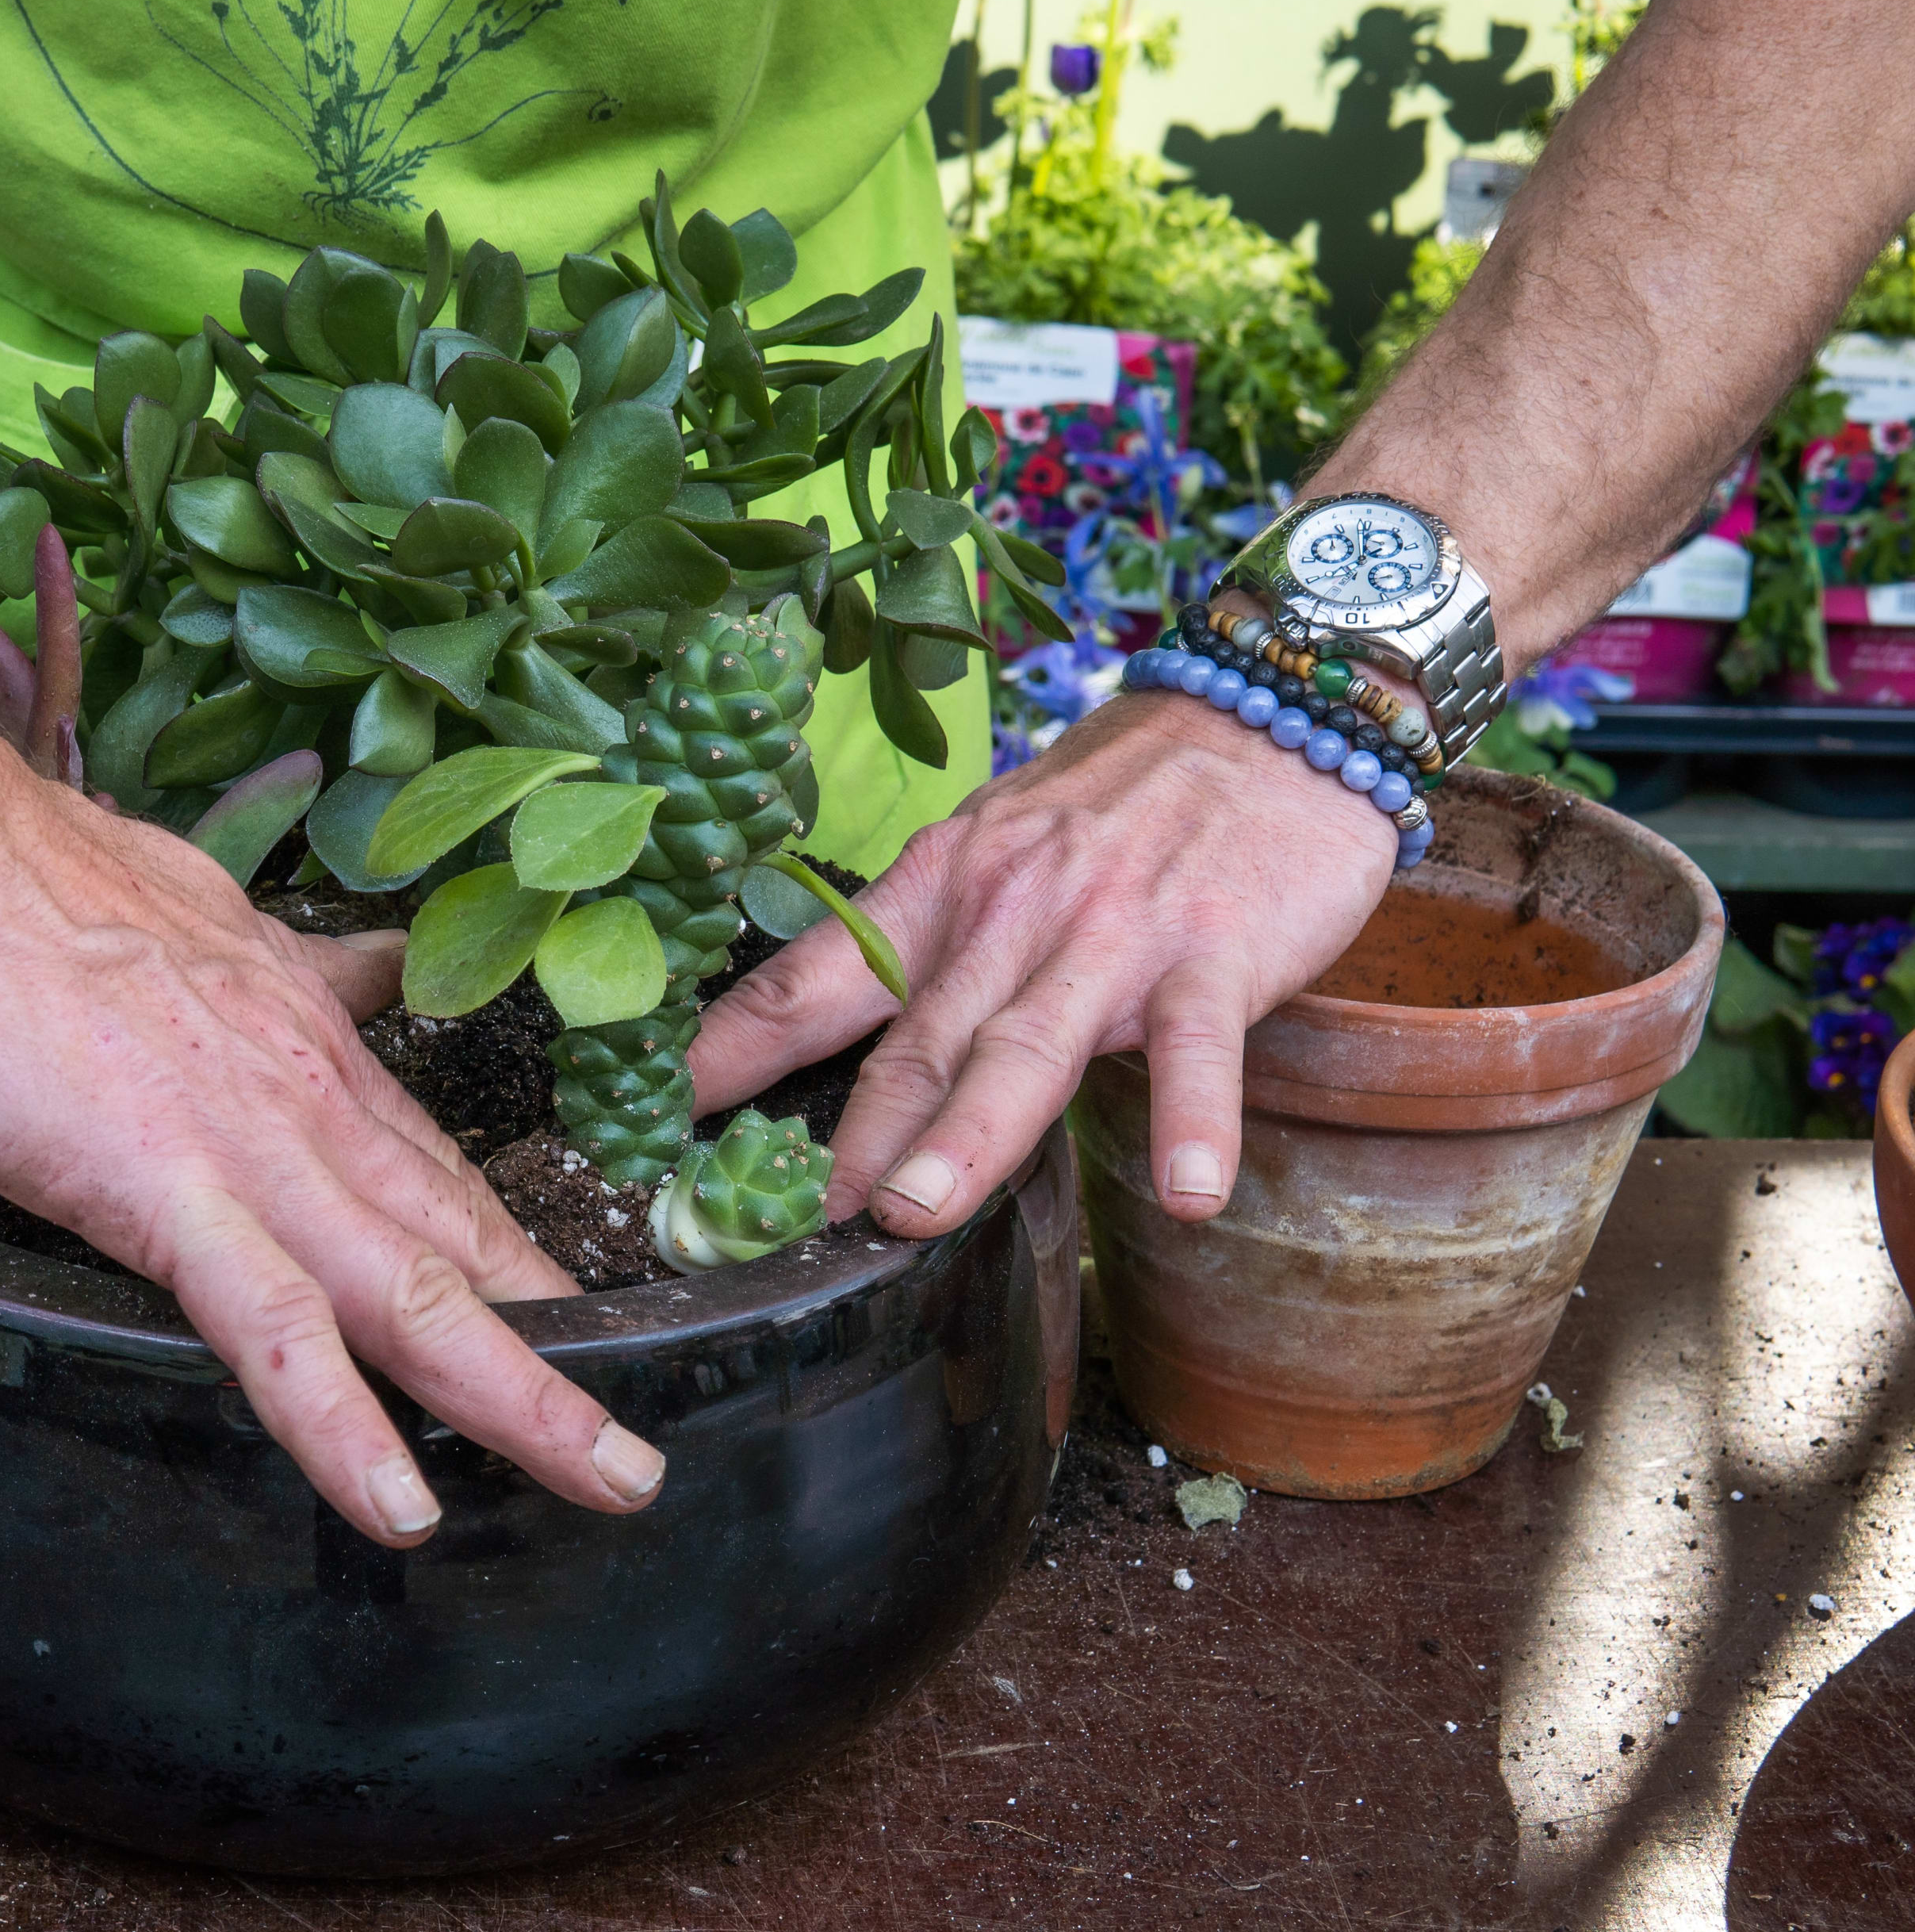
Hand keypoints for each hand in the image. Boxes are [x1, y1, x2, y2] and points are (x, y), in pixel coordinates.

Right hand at [0, 704, 658, 1551]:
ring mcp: (252, 1152)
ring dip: (520, 1399)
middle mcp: (312, 1100)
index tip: (567, 1314)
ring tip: (610, 1482)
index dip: (508, 1250)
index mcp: (310, 1042)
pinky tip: (400, 1505)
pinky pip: (273, 1331)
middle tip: (637, 1443)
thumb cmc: (26, 878)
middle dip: (560, 1347)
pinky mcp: (164, 1194)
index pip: (433, 1167)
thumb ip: (281, 966)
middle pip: (461, 1241)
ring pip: (414, 1297)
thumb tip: (350, 968)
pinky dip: (341, 1424)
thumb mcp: (195, 919)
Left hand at [687, 688, 1392, 1235]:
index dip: (733, 1048)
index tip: (661, 1113)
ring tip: (918, 1213)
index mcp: (939, 886)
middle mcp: (1010, 908)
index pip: (813, 978)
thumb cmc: (1122, 804)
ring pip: (1027, 1045)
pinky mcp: (1216, 952)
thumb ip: (933, 946)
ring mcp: (1113, 933)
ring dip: (969, 1133)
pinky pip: (1200, 1048)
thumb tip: (839, 1041)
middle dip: (854, 1130)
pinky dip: (1193, 1120)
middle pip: (917, 1034)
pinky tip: (1186, 1194)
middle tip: (798, 1217)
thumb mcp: (998, 850)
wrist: (1270, 714)